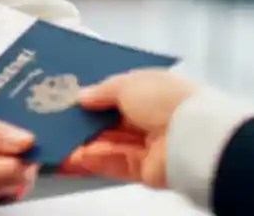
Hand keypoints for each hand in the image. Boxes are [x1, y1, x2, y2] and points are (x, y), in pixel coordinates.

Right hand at [63, 69, 197, 187]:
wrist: (193, 136)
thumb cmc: (166, 100)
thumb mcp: (127, 84)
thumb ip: (102, 91)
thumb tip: (82, 95)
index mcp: (154, 89)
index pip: (120, 92)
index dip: (96, 96)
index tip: (73, 99)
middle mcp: (153, 117)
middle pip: (114, 121)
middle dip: (88, 122)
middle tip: (61, 121)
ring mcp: (151, 145)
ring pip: (112, 144)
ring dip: (87, 143)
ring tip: (61, 141)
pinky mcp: (147, 170)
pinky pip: (118, 164)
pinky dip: (98, 160)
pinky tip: (78, 156)